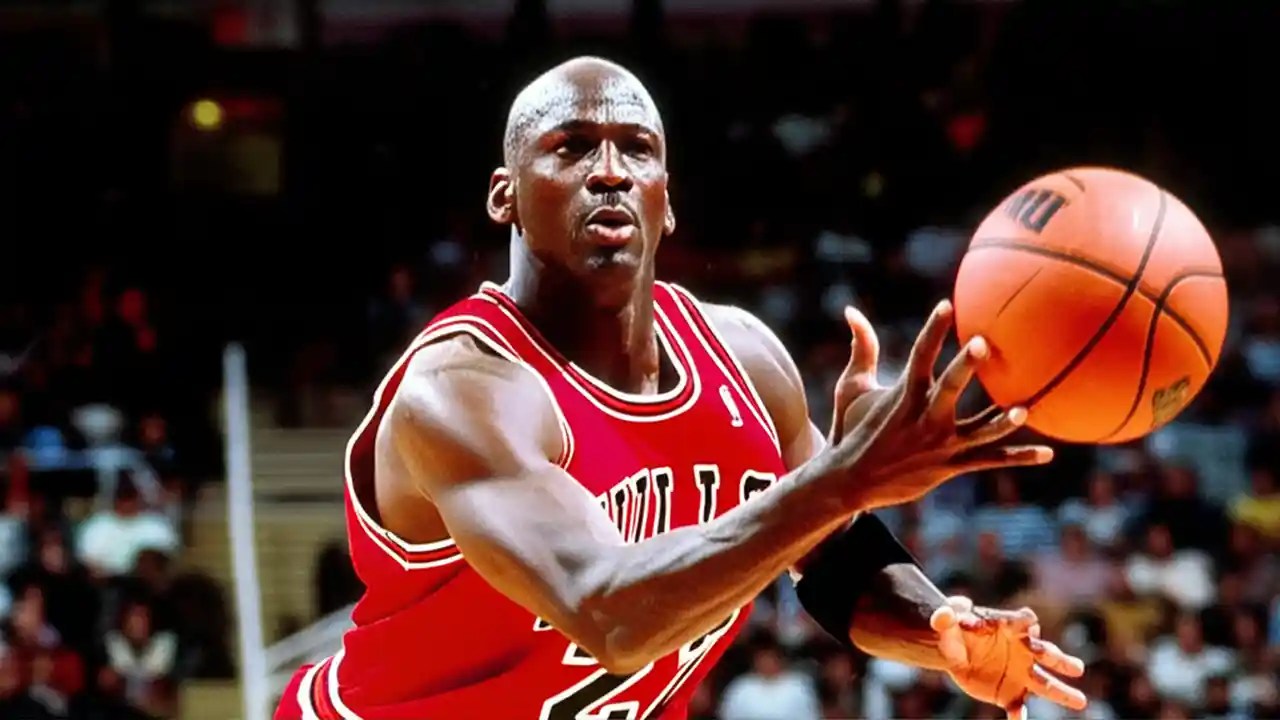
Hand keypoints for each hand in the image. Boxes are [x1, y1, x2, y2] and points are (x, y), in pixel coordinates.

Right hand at [829, 300, 1052, 509]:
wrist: (851, 479)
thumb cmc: (853, 428)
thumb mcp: (852, 388)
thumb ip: (862, 347)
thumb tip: (850, 310)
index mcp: (904, 395)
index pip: (919, 355)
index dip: (932, 329)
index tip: (947, 305)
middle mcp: (924, 418)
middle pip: (948, 388)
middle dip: (964, 367)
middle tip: (982, 344)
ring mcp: (940, 445)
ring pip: (976, 431)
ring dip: (1000, 422)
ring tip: (1024, 410)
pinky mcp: (950, 466)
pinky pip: (989, 460)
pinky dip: (1018, 457)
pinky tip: (1047, 454)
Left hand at [932, 597, 1087, 718]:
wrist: (953, 652)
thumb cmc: (953, 630)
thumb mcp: (945, 621)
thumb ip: (945, 616)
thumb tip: (943, 615)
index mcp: (1009, 627)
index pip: (1026, 621)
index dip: (1026, 622)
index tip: (1029, 623)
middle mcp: (1022, 650)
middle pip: (1047, 653)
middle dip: (1061, 660)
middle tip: (1077, 668)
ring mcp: (1019, 673)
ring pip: (1044, 683)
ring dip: (1061, 692)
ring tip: (1080, 701)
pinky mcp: (1009, 694)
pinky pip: (1018, 707)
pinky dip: (1018, 716)